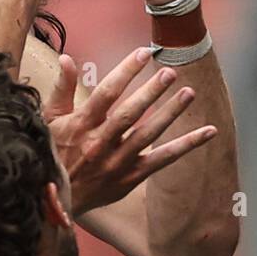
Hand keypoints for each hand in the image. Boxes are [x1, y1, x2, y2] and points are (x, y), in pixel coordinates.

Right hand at [46, 47, 215, 216]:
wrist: (51, 202)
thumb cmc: (50, 154)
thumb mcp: (48, 121)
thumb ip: (61, 89)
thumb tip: (67, 58)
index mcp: (79, 126)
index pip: (106, 94)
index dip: (126, 71)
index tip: (143, 53)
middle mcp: (99, 144)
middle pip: (130, 114)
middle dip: (151, 91)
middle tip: (170, 72)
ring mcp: (116, 163)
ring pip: (148, 135)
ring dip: (170, 113)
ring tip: (189, 93)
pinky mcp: (130, 179)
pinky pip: (162, 160)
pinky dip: (186, 146)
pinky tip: (208, 131)